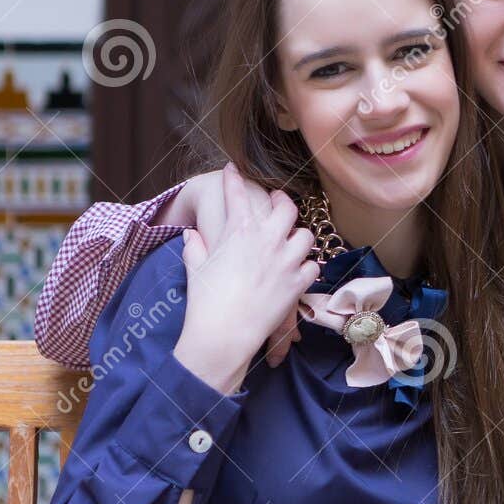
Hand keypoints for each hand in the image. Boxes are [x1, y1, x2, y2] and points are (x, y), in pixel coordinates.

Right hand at [173, 167, 319, 392]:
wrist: (223, 333)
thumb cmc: (204, 300)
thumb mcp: (195, 266)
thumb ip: (195, 246)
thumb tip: (191, 235)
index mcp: (239, 231)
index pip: (237, 194)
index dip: (232, 179)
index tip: (232, 169)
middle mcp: (268, 240)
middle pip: (287, 208)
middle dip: (282, 201)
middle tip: (277, 201)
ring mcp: (287, 261)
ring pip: (305, 236)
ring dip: (298, 236)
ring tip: (291, 239)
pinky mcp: (298, 284)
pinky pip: (312, 266)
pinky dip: (306, 267)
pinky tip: (298, 269)